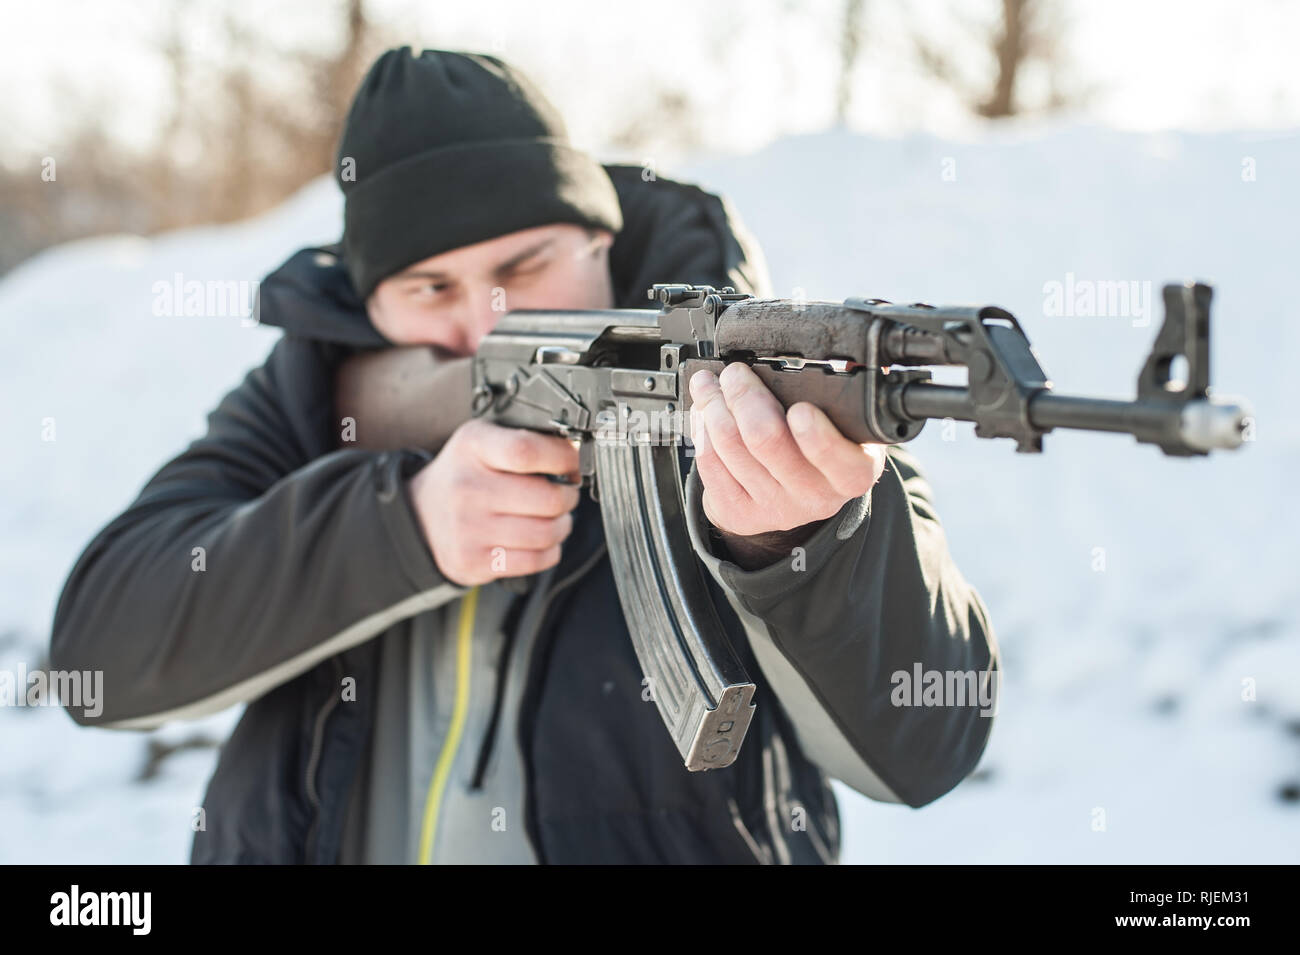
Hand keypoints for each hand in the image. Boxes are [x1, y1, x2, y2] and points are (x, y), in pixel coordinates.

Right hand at [407, 419, 580, 585]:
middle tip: (564, 494)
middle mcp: (467, 488)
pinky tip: (540, 540)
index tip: (572, 462)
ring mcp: (468, 528)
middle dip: (568, 497)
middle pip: (547, 498)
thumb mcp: (482, 441)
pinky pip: (536, 561)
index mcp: (473, 447)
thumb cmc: (464, 475)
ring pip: (546, 533)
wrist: (420, 516)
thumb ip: (524, 440)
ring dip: (562, 526)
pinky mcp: (473, 562)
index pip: (526, 451)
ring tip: (554, 518)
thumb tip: (575, 455)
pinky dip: (549, 551)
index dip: (562, 458)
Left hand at [688, 364, 886, 537]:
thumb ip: (831, 400)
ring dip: (713, 404)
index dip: (817, 435)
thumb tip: (803, 363)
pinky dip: (702, 428)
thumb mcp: (841, 427)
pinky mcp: (741, 512)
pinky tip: (704, 412)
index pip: (838, 459)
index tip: (800, 409)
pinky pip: (711, 463)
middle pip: (767, 439)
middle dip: (744, 395)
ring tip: (710, 385)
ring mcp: (776, 507)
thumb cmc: (815, 450)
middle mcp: (816, 495)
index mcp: (852, 470)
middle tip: (735, 374)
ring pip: (731, 445)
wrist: (790, 499)